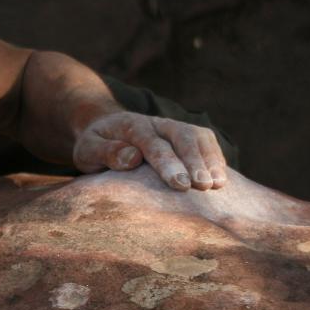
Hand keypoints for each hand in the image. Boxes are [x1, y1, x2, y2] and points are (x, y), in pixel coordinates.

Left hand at [73, 112, 227, 190]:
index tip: (180, 183)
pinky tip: (221, 179)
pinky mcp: (186, 135)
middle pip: (182, 137)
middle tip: (204, 186)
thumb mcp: (88, 149)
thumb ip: (106, 152)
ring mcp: (174, 127)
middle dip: (195, 162)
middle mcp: (157, 123)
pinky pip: (206, 142)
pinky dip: (216, 159)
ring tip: (219, 185)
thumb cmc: (95, 145)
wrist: (105, 127)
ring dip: (211, 160)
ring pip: (199, 137)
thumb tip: (133, 158)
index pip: (153, 143)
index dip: (168, 163)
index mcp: (131, 125)